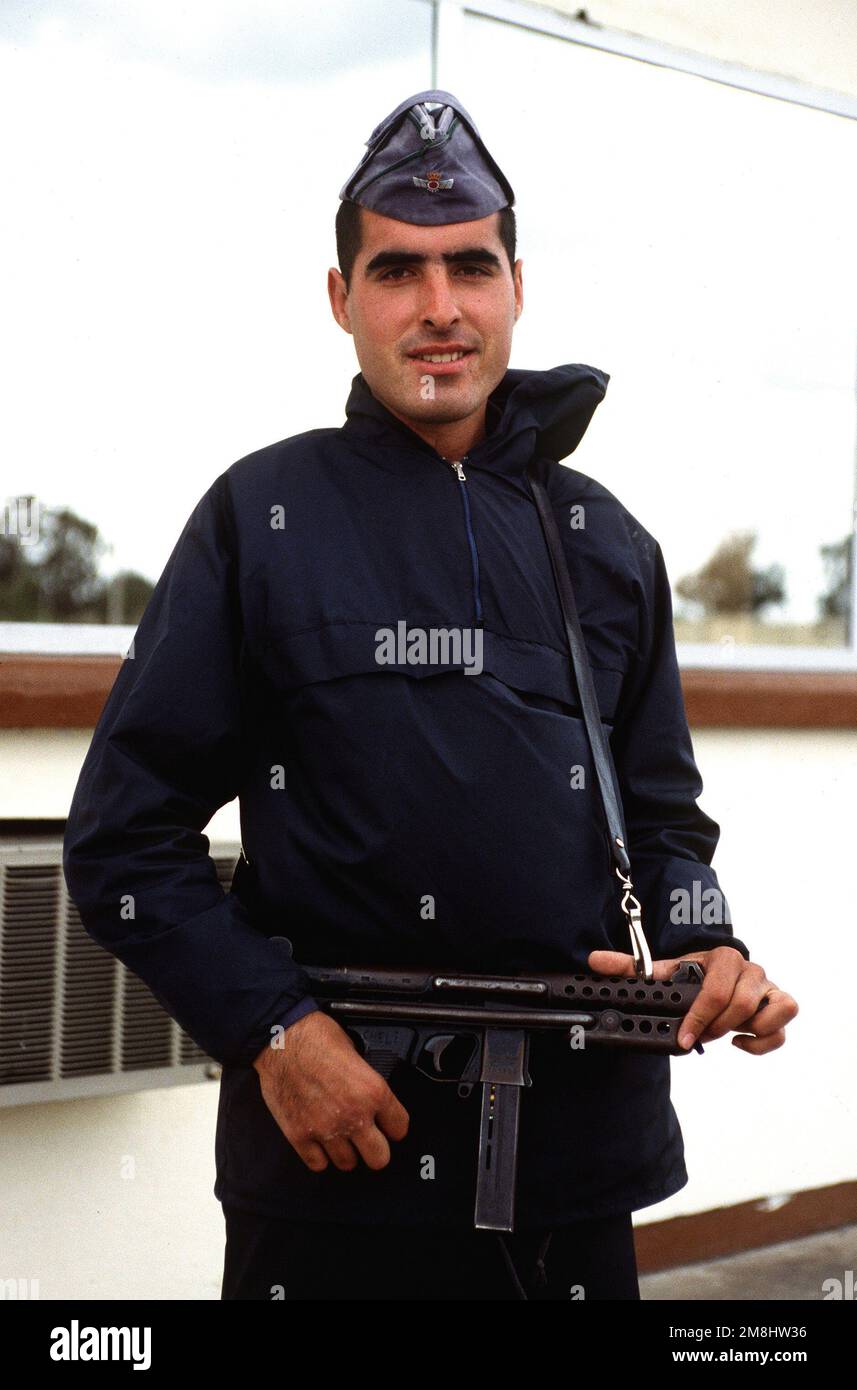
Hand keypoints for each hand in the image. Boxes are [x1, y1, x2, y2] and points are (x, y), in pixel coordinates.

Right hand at [252, 1010, 409, 1171]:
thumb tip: (368, 1096)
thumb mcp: (356, 1052)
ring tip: (341, 1139)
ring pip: (348, 1164)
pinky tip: (319, 1142)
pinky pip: (317, 1163)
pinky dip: (320, 1156)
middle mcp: (353, 1115)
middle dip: (376, 1150)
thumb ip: (365, 1082)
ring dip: (346, 1152)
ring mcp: (325, 1129)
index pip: (400, 1128)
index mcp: (372, 1091)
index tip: (389, 1127)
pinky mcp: (299, 1135)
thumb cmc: (315, 1037)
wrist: (280, 1039)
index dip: (395, 1127)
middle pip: (379, 1158)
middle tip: (369, 1140)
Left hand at [587, 946, 797, 1054]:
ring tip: (726, 1033)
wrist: (718, 969)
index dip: (699, 1019)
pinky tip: (741, 1041)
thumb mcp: (664, 970)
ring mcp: (769, 986)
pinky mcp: (780, 1004)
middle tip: (701, 1035)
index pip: (715, 991)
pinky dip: (765, 1039)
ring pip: (775, 1009)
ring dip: (749, 1029)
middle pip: (742, 1004)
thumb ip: (630, 967)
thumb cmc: (692, 973)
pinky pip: (783, 1025)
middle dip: (718, 1026)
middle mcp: (750, 969)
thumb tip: (594, 961)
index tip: (682, 1039)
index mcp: (722, 958)